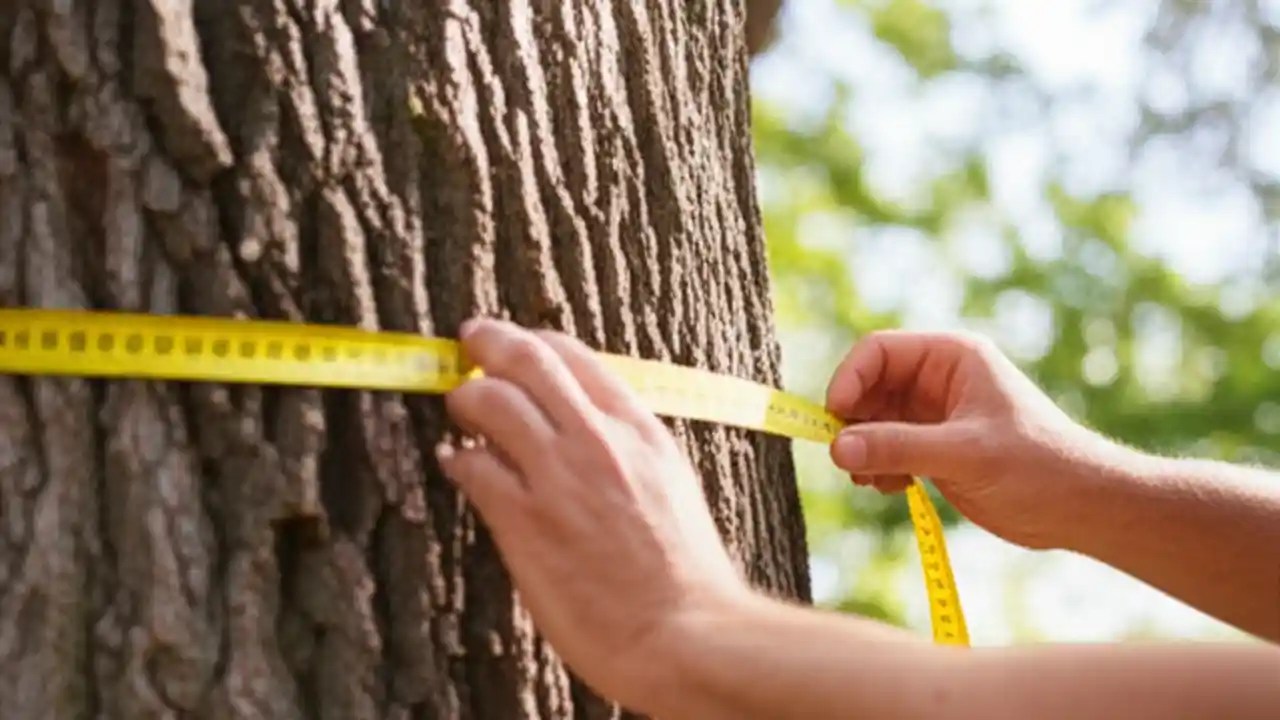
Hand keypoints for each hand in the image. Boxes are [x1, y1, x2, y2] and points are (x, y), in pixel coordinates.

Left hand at [436, 318, 747, 710]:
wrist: (682, 632)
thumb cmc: (684, 573)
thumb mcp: (671, 484)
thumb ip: (629, 449)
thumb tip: (588, 429)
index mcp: (639, 429)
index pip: (574, 356)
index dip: (532, 340)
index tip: (513, 343)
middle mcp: (597, 440)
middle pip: (527, 360)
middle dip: (489, 341)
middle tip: (469, 339)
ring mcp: (558, 477)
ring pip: (491, 401)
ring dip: (466, 398)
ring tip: (459, 409)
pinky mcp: (524, 520)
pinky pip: (472, 466)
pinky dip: (456, 457)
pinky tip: (453, 462)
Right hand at [826, 330, 1106, 548]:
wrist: (1078, 508)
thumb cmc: (1037, 466)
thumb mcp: (964, 453)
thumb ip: (899, 448)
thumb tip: (837, 449)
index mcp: (950, 357)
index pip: (877, 351)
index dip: (848, 380)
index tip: (834, 419)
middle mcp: (938, 379)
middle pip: (868, 386)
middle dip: (853, 422)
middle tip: (848, 459)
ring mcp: (934, 415)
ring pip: (872, 420)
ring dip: (862, 449)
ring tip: (873, 480)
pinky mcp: (933, 448)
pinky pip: (886, 447)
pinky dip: (877, 467)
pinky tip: (893, 488)